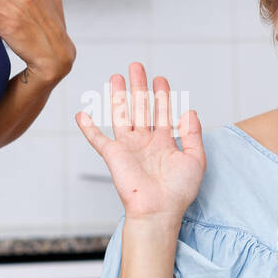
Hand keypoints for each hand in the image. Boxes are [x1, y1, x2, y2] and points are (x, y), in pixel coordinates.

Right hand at [74, 62, 205, 221]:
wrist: (158, 210)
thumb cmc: (178, 191)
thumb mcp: (195, 160)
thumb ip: (193, 134)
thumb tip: (190, 111)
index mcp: (164, 142)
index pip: (162, 112)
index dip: (162, 95)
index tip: (161, 79)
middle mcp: (145, 142)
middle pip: (140, 107)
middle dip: (139, 87)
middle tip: (137, 66)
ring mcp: (128, 147)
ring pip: (120, 115)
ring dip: (118, 96)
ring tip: (116, 77)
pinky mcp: (113, 155)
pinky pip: (97, 139)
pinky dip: (88, 127)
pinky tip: (82, 114)